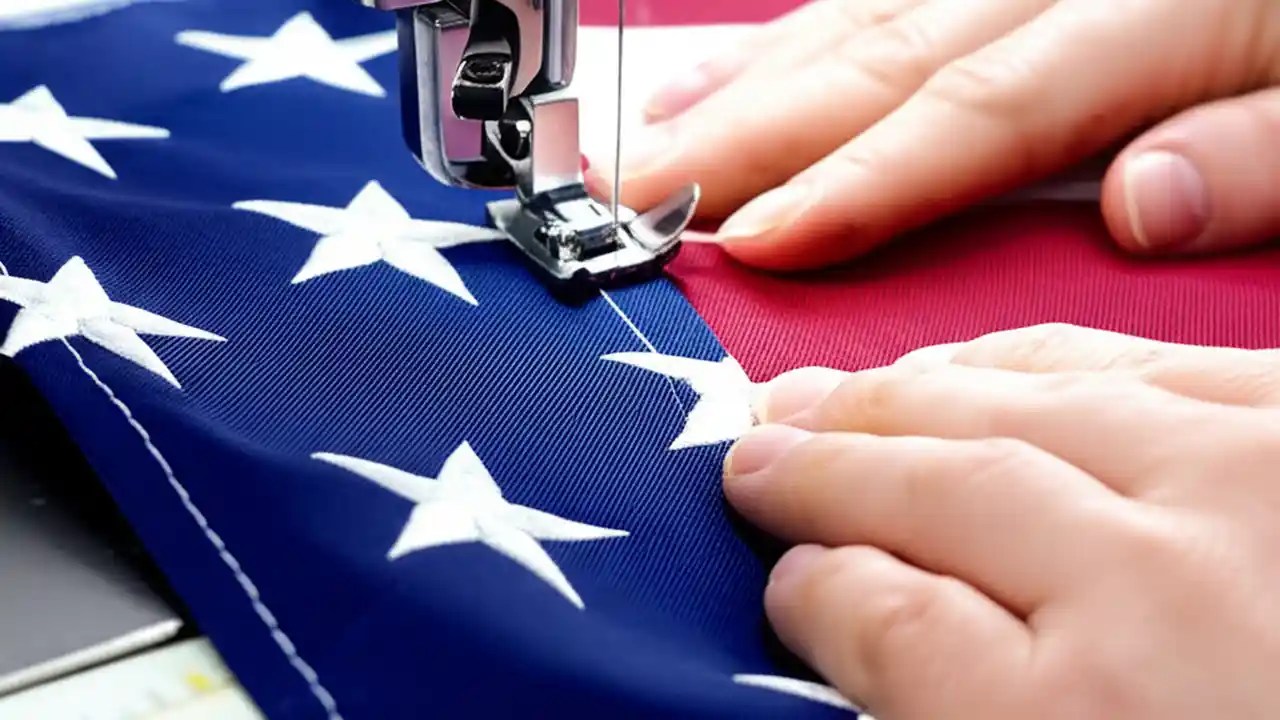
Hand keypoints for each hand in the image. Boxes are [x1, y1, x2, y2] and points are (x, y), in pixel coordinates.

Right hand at [594, 0, 1279, 269]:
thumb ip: (1266, 151)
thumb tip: (1141, 208)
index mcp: (1154, 7)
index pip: (976, 114)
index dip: (857, 182)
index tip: (752, 243)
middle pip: (879, 63)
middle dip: (744, 136)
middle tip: (628, 196)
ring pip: (855, 20)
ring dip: (741, 88)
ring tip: (648, 141)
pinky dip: (790, 37)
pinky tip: (725, 70)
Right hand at [722, 324, 1279, 718]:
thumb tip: (859, 640)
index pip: (877, 615)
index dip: (807, 588)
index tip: (780, 581)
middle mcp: (1162, 592)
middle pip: (932, 485)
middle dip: (823, 464)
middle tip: (752, 449)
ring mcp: (1252, 489)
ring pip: (1020, 401)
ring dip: (906, 393)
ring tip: (835, 393)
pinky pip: (1139, 359)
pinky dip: (1034, 357)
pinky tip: (982, 364)